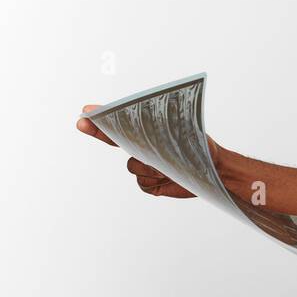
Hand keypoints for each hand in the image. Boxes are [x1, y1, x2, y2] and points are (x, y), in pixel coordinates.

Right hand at [77, 103, 195, 198]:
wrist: (213, 171)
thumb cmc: (200, 146)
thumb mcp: (180, 131)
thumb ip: (158, 129)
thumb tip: (141, 123)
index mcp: (148, 132)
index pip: (120, 124)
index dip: (101, 119)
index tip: (86, 112)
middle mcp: (143, 148)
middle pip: (115, 141)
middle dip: (100, 131)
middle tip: (83, 122)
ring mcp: (145, 166)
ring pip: (134, 167)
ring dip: (150, 166)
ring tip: (169, 164)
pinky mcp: (150, 183)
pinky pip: (143, 183)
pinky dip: (155, 181)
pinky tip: (168, 177)